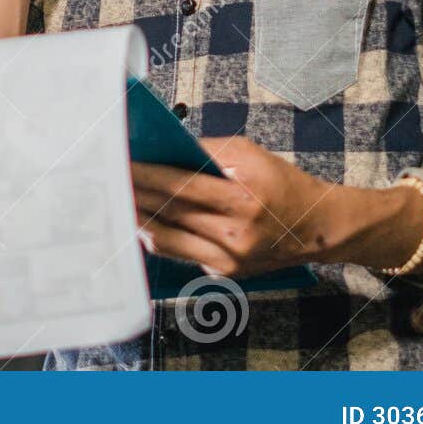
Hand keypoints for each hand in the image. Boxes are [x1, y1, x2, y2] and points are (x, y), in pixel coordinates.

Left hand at [132, 137, 422, 277]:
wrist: (317, 227)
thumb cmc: (280, 182)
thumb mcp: (250, 154)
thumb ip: (207, 152)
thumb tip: (162, 150)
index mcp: (244, 197)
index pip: (181, 185)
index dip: (146, 175)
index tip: (119, 162)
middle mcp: (236, 233)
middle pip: (169, 212)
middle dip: (133, 194)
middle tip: (105, 177)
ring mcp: (229, 259)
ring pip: (167, 238)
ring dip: (136, 217)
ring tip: (114, 198)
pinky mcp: (224, 273)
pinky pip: (179, 253)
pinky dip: (157, 235)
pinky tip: (139, 220)